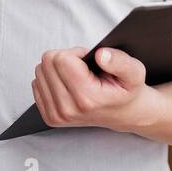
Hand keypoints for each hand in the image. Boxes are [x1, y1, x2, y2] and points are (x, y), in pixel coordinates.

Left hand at [31, 46, 157, 133]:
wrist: (124, 114)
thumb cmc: (127, 91)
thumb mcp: (135, 72)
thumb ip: (120, 61)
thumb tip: (100, 55)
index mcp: (87, 97)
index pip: (61, 59)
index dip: (76, 53)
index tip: (89, 62)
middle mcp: (68, 109)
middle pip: (47, 63)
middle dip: (66, 58)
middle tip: (83, 69)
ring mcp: (57, 115)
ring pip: (40, 72)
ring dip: (58, 69)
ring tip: (78, 77)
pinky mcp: (50, 117)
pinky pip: (37, 84)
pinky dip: (51, 79)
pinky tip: (69, 85)